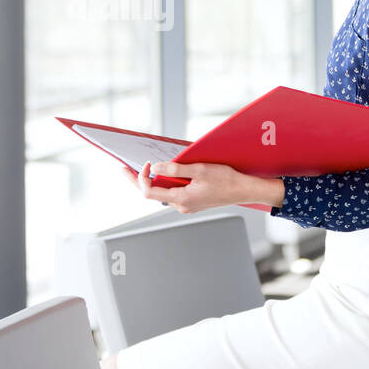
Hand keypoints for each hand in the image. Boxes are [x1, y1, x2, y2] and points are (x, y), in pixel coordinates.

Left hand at [122, 160, 253, 214]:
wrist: (244, 190)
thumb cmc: (226, 180)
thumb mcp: (199, 170)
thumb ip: (175, 169)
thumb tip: (155, 168)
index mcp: (181, 199)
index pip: (149, 191)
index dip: (142, 177)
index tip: (147, 162)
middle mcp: (181, 205)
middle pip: (151, 194)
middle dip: (137, 181)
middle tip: (124, 169)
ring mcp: (187, 205)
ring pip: (162, 193)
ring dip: (152, 182)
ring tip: (142, 170)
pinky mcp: (192, 202)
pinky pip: (173, 193)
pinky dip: (165, 183)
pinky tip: (164, 174)